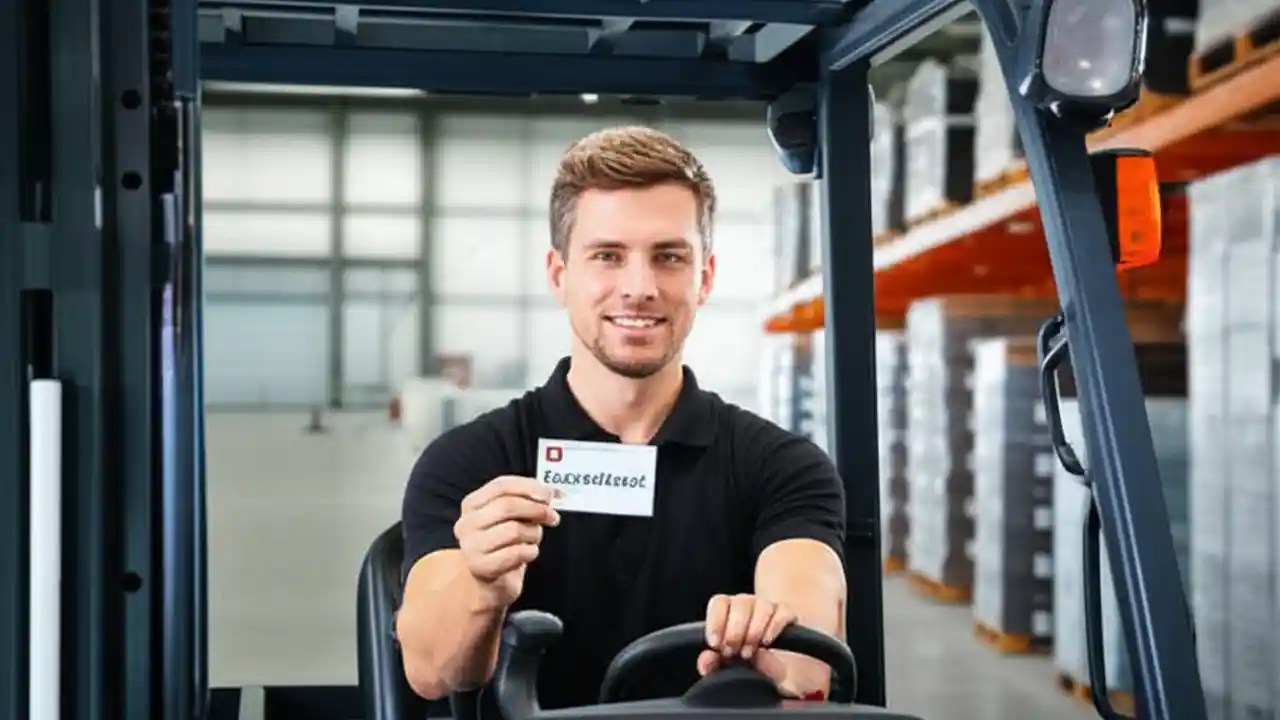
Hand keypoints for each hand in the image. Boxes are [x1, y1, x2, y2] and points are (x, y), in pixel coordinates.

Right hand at [454, 475, 560, 608]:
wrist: (488, 581)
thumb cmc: (502, 544)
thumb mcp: (510, 517)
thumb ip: (527, 500)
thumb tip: (552, 492)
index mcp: (472, 504)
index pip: (501, 486)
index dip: (529, 487)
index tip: (549, 495)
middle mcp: (466, 523)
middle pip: (508, 506)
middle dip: (537, 510)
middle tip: (552, 517)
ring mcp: (471, 546)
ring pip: (514, 530)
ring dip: (534, 534)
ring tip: (534, 538)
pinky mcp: (481, 567)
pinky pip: (517, 553)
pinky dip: (531, 551)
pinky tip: (528, 553)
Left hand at [697, 594, 801, 696]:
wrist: (776, 666)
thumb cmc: (744, 660)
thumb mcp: (726, 665)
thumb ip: (711, 663)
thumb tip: (705, 663)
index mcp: (728, 610)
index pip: (719, 603)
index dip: (715, 622)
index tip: (715, 644)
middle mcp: (747, 604)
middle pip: (740, 603)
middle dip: (734, 630)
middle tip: (732, 652)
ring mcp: (768, 607)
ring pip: (761, 606)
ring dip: (753, 631)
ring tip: (748, 653)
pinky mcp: (787, 614)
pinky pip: (782, 613)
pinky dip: (773, 627)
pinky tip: (766, 642)